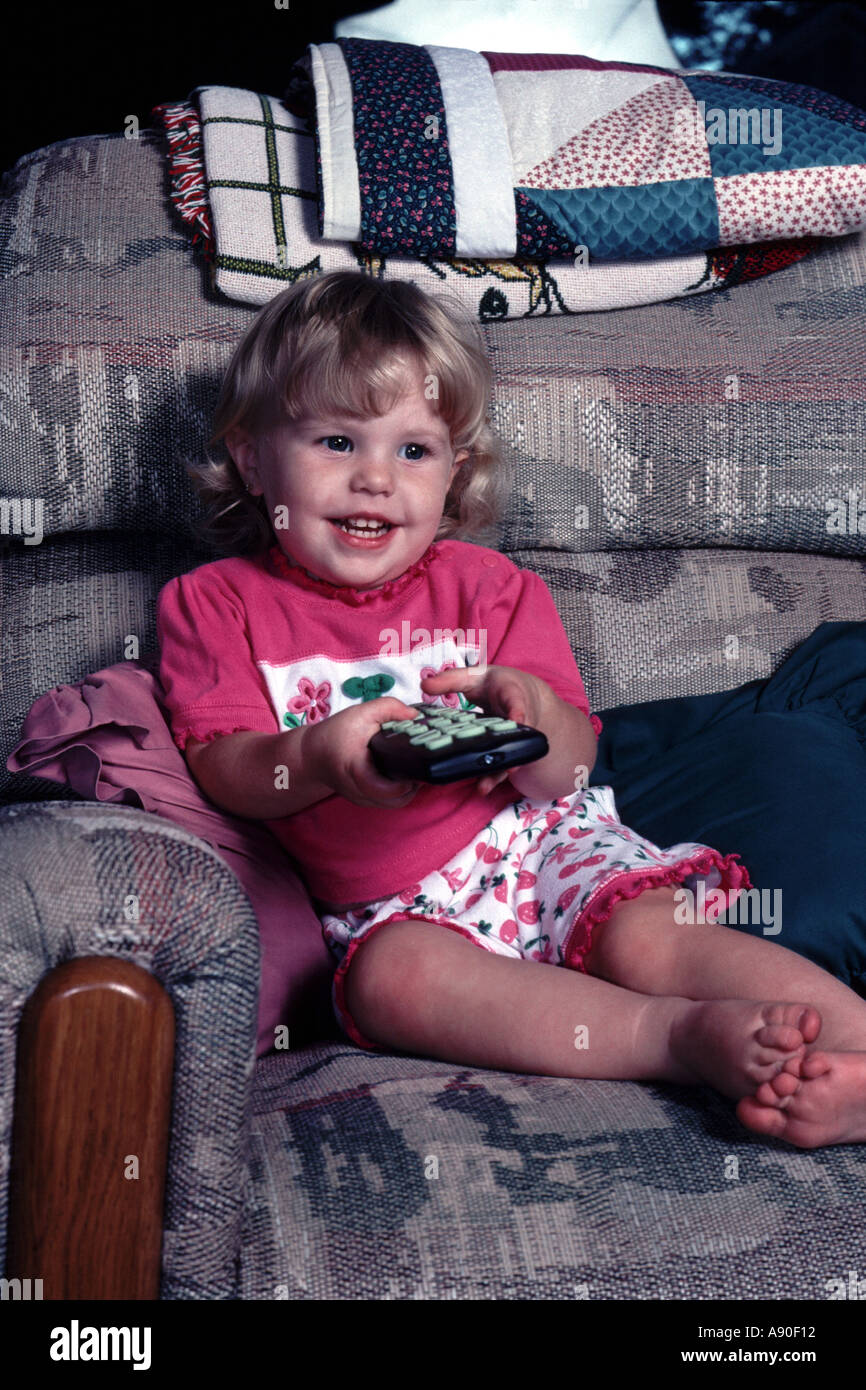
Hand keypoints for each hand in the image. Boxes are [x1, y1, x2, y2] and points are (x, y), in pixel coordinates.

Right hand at [302, 696, 423, 807]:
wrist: (312, 755)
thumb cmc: (334, 734)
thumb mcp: (361, 713)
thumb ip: (390, 708)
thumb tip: (416, 715)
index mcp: (357, 770)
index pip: (383, 789)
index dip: (402, 784)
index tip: (412, 769)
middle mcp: (359, 790)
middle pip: (395, 802)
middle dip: (412, 787)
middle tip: (419, 767)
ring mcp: (361, 798)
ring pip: (393, 804)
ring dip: (407, 790)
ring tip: (412, 769)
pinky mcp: (363, 800)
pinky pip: (386, 803)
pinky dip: (398, 792)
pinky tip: (402, 774)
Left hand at [418, 665, 550, 794]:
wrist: (522, 693)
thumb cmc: (497, 685)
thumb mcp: (475, 676)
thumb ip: (451, 680)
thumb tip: (424, 685)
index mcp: (512, 694)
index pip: (517, 702)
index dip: (518, 712)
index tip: (516, 721)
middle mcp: (519, 719)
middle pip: (517, 737)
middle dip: (512, 751)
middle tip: (507, 765)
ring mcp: (514, 738)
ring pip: (510, 755)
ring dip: (498, 771)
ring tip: (484, 786)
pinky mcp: (507, 750)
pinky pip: (501, 763)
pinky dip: (492, 776)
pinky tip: (481, 787)